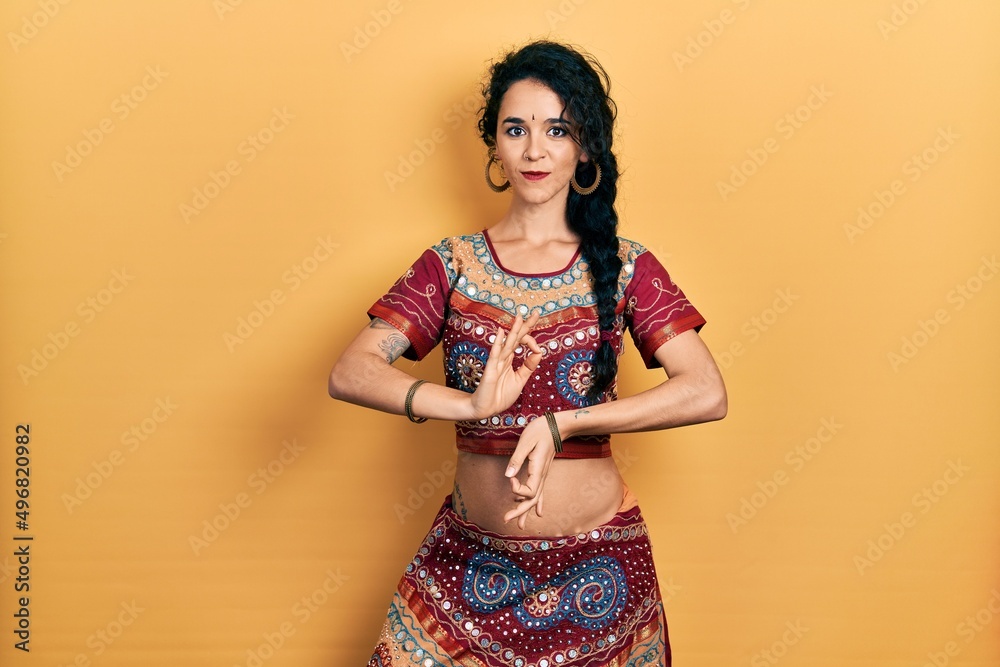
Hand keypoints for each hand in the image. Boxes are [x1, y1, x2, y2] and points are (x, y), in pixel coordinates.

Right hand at [468, 312, 542, 418]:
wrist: (486, 409)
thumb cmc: (501, 396)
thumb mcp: (520, 380)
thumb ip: (528, 367)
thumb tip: (539, 352)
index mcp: (510, 360)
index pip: (522, 344)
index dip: (532, 343)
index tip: (537, 348)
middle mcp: (503, 358)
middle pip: (516, 338)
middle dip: (525, 326)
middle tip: (536, 313)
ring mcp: (496, 362)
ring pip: (508, 343)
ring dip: (514, 330)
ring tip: (519, 317)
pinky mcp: (490, 370)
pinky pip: (495, 354)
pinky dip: (498, 343)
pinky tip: (500, 333)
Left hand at [502, 413, 558, 529]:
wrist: (557, 424)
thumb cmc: (540, 429)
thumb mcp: (526, 441)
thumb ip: (516, 459)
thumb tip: (508, 476)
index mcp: (538, 469)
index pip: (529, 490)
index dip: (517, 489)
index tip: (510, 477)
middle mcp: (542, 475)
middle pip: (532, 500)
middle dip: (519, 511)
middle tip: (505, 520)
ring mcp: (544, 474)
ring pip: (536, 498)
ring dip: (526, 510)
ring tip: (519, 524)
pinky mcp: (543, 471)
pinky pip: (541, 491)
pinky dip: (537, 503)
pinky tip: (538, 512)